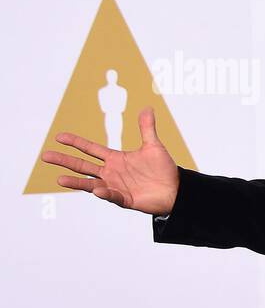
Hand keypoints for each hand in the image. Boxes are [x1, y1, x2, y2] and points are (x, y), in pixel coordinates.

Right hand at [40, 107, 179, 214]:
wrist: (176, 190)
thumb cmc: (163, 169)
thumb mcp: (153, 146)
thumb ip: (147, 128)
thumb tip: (147, 107)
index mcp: (115, 159)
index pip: (90, 148)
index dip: (75, 142)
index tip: (59, 137)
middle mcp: (111, 172)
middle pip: (83, 165)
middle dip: (65, 161)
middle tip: (45, 156)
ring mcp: (116, 186)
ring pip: (90, 184)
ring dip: (76, 182)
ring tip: (60, 179)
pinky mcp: (125, 199)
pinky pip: (112, 196)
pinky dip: (105, 193)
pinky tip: (97, 190)